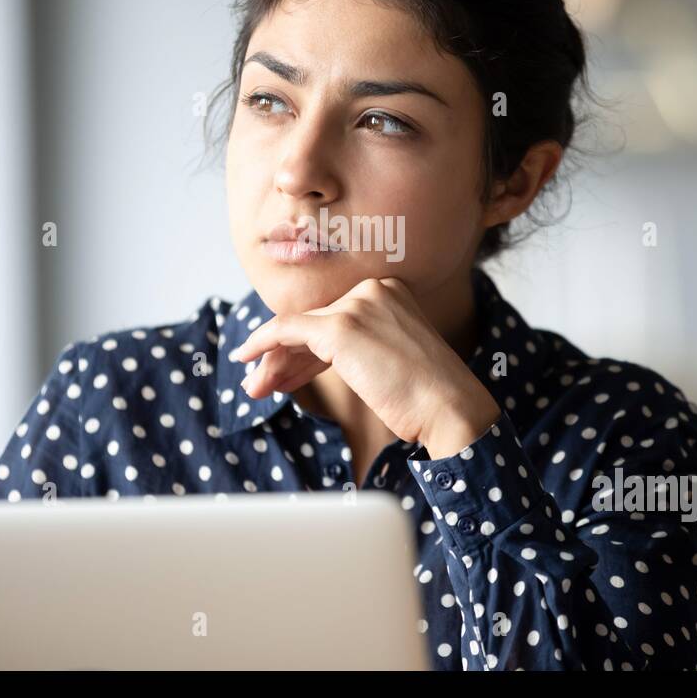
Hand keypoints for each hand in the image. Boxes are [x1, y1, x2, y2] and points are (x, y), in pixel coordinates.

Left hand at [229, 276, 500, 455]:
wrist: (450, 408)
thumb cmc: (428, 396)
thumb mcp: (395, 357)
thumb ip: (361, 347)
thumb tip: (311, 356)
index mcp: (391, 290)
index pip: (335, 317)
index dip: (306, 350)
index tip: (286, 374)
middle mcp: (373, 289)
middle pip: (315, 324)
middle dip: (286, 357)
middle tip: (262, 382)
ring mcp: (357, 305)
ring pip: (299, 330)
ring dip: (273, 361)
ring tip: (254, 386)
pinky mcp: (341, 327)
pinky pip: (287, 330)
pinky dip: (262, 342)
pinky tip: (247, 358)